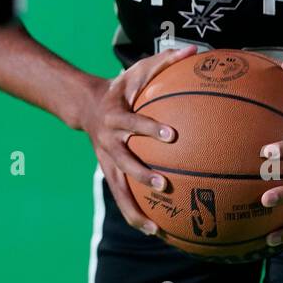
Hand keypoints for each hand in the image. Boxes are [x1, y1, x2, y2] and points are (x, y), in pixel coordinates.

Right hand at [73, 45, 197, 234]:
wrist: (86, 105)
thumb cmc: (122, 87)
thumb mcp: (139, 70)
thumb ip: (165, 61)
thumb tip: (195, 51)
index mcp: (116, 115)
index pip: (133, 122)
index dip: (150, 128)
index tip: (172, 135)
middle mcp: (109, 141)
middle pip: (123, 161)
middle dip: (141, 174)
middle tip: (164, 184)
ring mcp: (107, 161)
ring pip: (119, 189)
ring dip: (135, 208)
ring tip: (156, 228)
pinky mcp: (108, 173)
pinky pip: (122, 198)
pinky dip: (136, 215)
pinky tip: (156, 232)